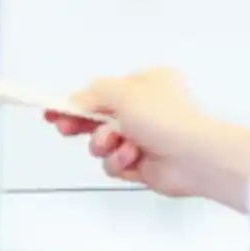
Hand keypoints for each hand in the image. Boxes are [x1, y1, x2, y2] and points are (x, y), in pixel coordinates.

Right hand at [46, 68, 249, 208]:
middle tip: (64, 128)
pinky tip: (132, 157)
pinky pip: (114, 163)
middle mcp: (145, 111)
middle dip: (83, 124)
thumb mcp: (122, 92)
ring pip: (103, 143)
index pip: (103, 92)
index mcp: (146, 85)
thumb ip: (92, 93)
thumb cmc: (166, 118)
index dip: (77, 101)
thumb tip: (74, 102)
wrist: (195, 157)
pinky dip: (118, 161)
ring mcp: (144, 139)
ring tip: (115, 142)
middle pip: (99, 118)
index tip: (54, 109)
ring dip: (103, 144)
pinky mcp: (142, 165)